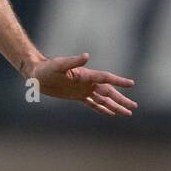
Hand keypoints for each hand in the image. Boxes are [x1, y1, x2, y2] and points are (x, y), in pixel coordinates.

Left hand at [23, 53, 137, 116]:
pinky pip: (93, 103)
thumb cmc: (47, 68)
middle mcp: (87, 82)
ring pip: (103, 99)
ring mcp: (83, 89)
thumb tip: (86, 56)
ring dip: (115, 106)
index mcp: (86, 75)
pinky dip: (102, 108)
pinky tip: (110, 113)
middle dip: (121, 100)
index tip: (131, 84)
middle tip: (133, 107)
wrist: (37, 74)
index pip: (106, 78)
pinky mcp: (77, 96)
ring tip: (127, 113)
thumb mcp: (59, 65)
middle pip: (109, 92)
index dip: (119, 81)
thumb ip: (73, 61)